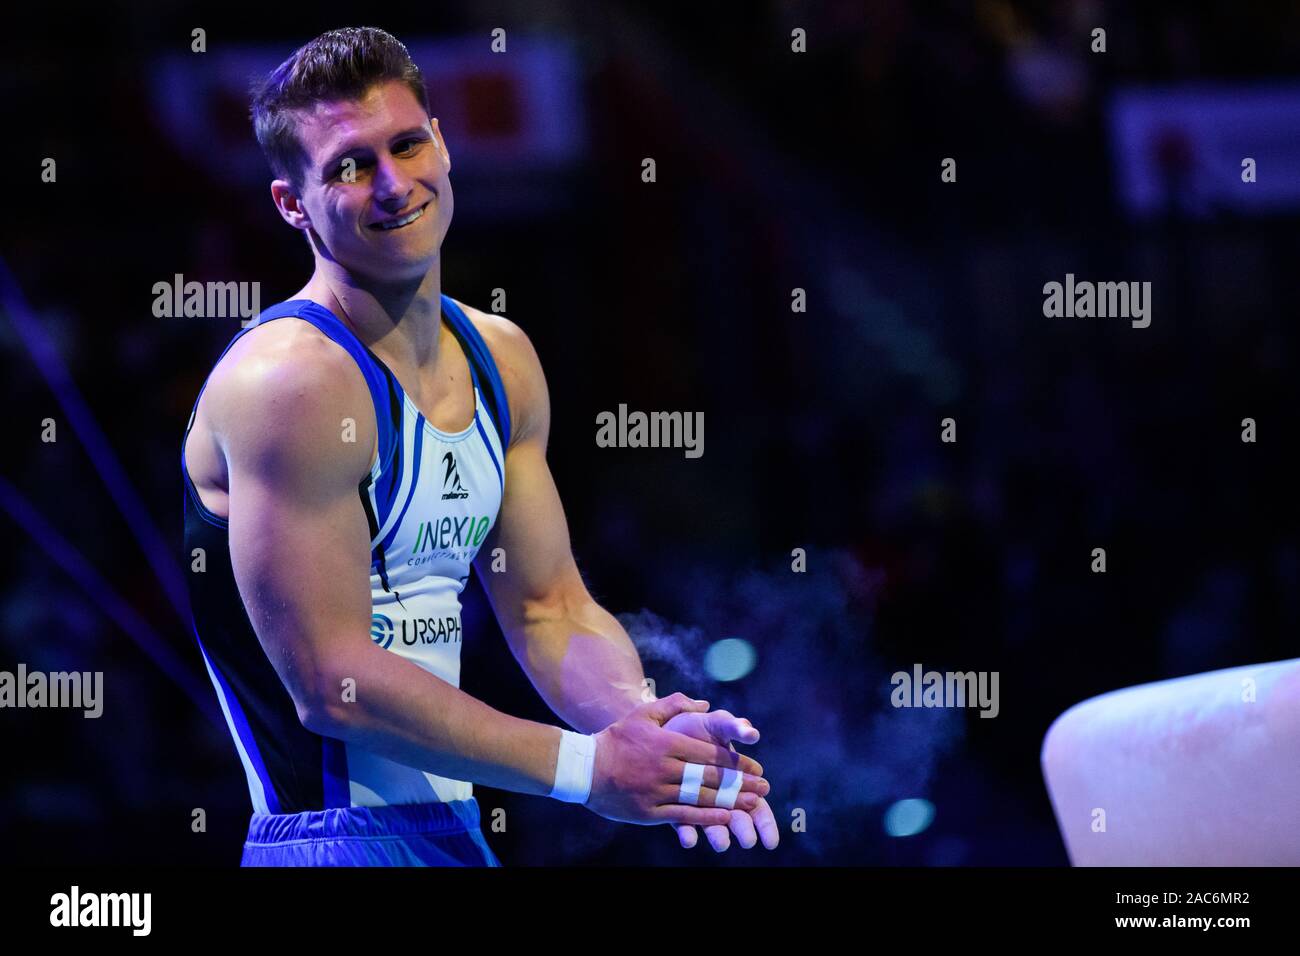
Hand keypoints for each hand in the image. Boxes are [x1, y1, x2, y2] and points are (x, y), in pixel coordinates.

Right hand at [585, 693, 769, 826]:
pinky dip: (706, 818)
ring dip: (730, 802)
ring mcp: (657, 791)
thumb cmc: (616, 739)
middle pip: (711, 777)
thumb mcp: (643, 714)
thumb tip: (705, 706)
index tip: (757, 767)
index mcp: (667, 743)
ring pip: (700, 797)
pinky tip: (724, 818)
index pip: (709, 754)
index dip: (737, 762)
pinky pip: (683, 815)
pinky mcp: (649, 811)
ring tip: (752, 805)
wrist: (583, 768)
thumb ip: (675, 706)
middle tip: (765, 787)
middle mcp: (665, 768)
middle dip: (741, 783)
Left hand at [662, 709, 778, 850]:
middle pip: (737, 819)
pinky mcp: (675, 806)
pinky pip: (681, 823)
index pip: (756, 806)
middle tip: (748, 840)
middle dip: (743, 830)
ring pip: (711, 824)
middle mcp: (719, 796)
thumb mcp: (718, 723)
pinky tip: (688, 839)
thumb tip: (752, 733)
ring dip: (717, 834)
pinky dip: (687, 832)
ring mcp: (698, 803)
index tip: (770, 839)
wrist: (663, 726)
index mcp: (737, 780)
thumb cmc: (697, 725)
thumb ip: (735, 727)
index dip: (764, 823)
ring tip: (721, 843)